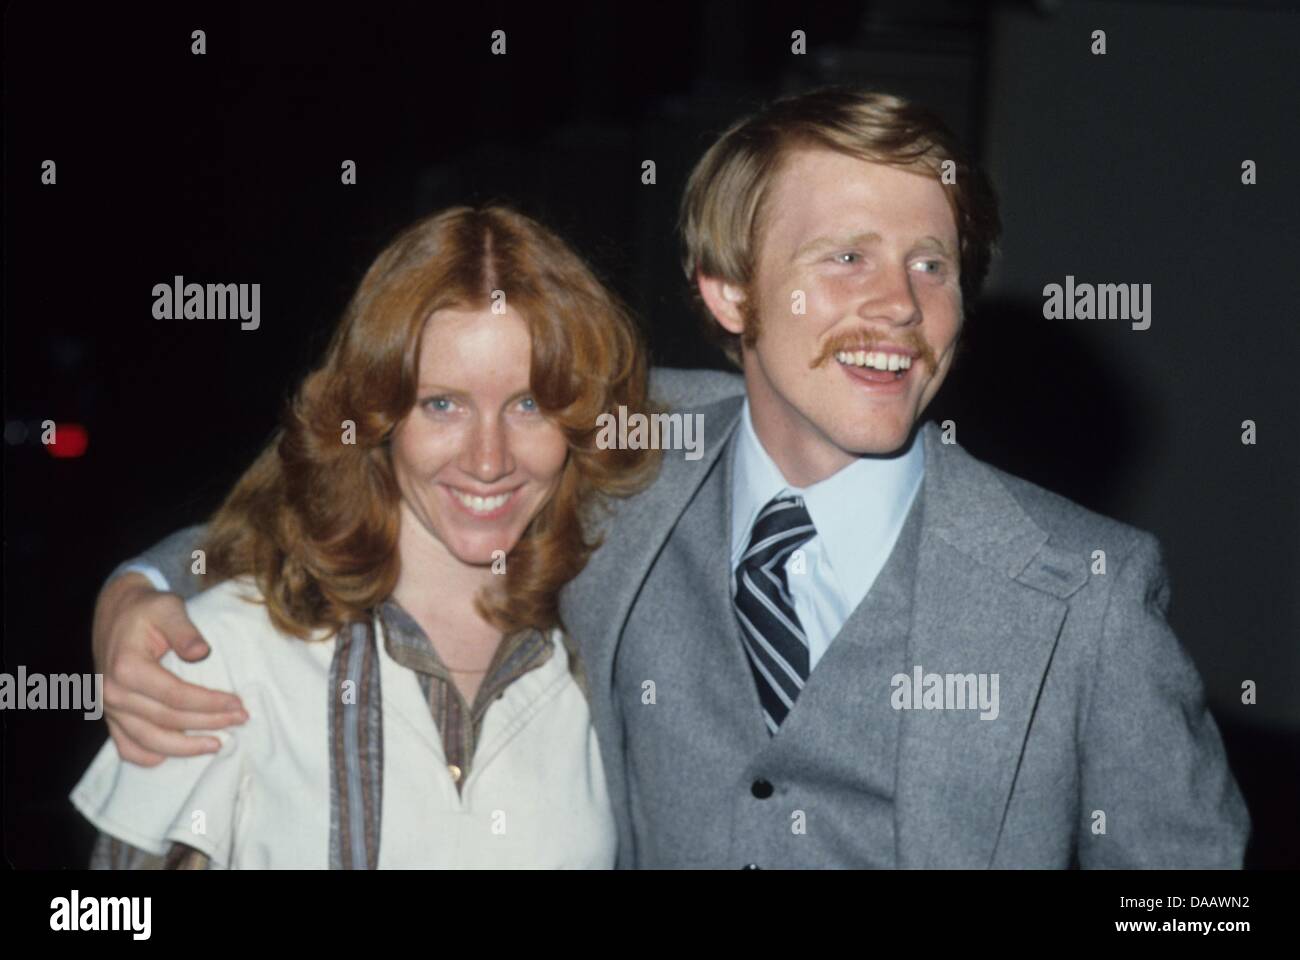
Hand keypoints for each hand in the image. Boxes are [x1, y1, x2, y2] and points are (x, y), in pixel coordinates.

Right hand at [93, 573, 247, 765]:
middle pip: (167, 720)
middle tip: (240, 720)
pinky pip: (126, 746)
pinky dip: (150, 756)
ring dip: (185, 748)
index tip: (238, 704)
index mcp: (127, 667)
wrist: (117, 611)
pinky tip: (176, 753)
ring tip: (216, 744)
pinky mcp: (109, 715)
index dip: (210, 703)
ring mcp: (108, 707)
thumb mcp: (168, 608)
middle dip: (208, 723)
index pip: (176, 696)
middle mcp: (113, 692)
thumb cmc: (147, 609)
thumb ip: (185, 630)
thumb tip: (203, 653)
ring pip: (148, 741)